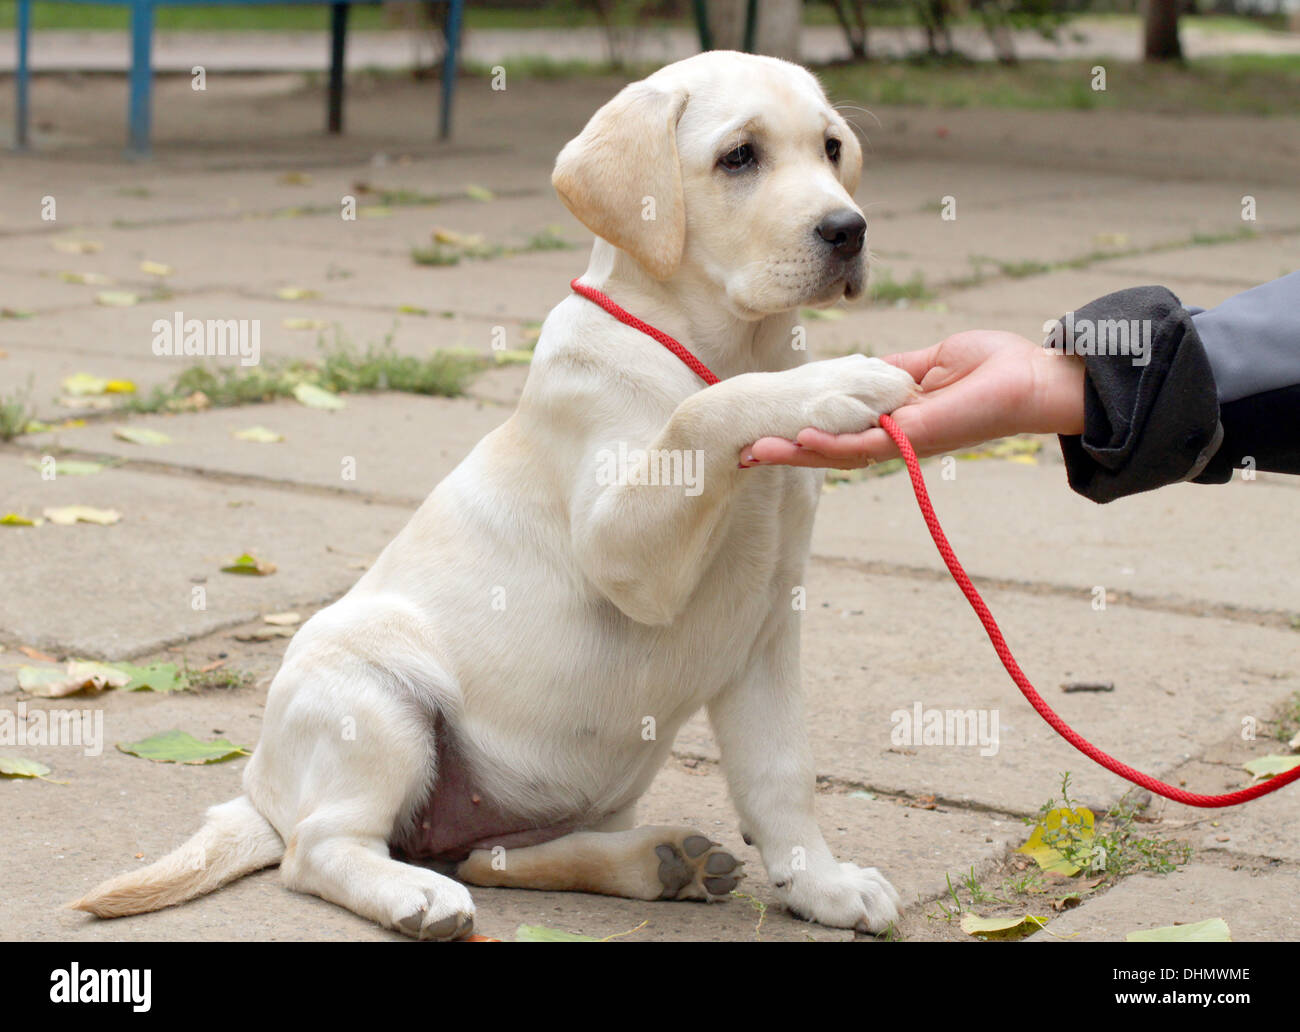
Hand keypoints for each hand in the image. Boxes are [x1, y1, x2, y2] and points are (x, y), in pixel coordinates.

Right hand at [742, 331, 1084, 468]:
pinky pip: (868, 445)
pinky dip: (835, 444)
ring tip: (757, 453)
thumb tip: (860, 366)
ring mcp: (902, 441)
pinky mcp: (915, 438)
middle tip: (744, 453)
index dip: (800, 432)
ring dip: (798, 454)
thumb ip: (891, 370)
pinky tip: (805, 439)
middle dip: (787, 452)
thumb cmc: (992, 366)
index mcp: (893, 420)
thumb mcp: (928, 361)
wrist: (1032, 378)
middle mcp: (892, 438)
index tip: (763, 431)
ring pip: (840, 453)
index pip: (837, 430)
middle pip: (829, 450)